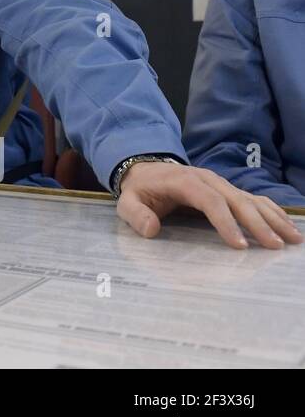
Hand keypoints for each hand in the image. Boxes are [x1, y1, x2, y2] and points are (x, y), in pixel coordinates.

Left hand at [116, 161, 303, 249]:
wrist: (145, 170)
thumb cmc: (140, 190)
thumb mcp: (127, 201)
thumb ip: (136, 214)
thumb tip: (151, 229)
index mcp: (184, 181)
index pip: (210, 201)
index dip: (226, 222)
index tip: (240, 245)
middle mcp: (207, 179)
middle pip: (237, 200)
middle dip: (258, 223)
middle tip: (275, 246)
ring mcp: (220, 183)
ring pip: (251, 199)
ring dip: (273, 218)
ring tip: (292, 238)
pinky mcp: (227, 190)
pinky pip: (253, 199)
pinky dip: (272, 211)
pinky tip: (287, 225)